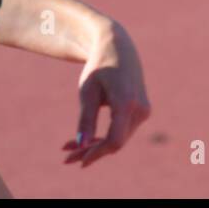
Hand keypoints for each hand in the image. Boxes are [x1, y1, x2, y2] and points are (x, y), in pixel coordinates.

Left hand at [62, 23, 150, 167]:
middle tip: (65, 157)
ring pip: (120, 138)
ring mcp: (144, 110)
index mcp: (127, 102)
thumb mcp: (87, 91)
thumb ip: (86, 119)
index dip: (96, 154)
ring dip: (96, 145)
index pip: (114, 140)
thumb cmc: (99, 65)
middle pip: (116, 142)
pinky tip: (86, 140)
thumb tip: (81, 145)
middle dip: (91, 151)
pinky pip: (123, 130)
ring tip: (69, 147)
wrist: (118, 46)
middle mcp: (140, 109)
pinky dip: (105, 136)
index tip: (77, 161)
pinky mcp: (141, 110)